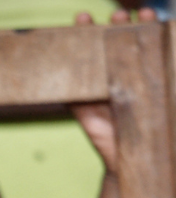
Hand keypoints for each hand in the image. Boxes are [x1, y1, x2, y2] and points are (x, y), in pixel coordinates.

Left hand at [69, 9, 158, 173]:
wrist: (130, 159)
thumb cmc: (107, 138)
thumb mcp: (87, 117)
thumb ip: (75, 100)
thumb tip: (57, 85)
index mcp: (103, 76)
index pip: (97, 46)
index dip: (90, 30)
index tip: (83, 18)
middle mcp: (123, 71)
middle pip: (123, 38)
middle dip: (121, 23)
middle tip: (118, 15)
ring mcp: (143, 74)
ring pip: (145, 43)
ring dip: (145, 25)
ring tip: (144, 15)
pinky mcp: (161, 80)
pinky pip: (164, 57)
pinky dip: (166, 42)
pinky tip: (165, 30)